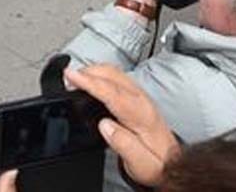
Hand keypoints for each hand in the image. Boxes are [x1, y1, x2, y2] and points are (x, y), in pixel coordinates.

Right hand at [65, 65, 180, 186]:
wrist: (169, 163)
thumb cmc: (155, 164)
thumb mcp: (141, 164)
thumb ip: (124, 144)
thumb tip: (104, 125)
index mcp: (142, 116)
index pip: (113, 93)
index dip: (90, 83)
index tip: (72, 76)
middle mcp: (142, 101)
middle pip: (113, 75)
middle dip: (87, 72)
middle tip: (67, 79)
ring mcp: (140, 95)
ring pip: (114, 72)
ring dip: (92, 71)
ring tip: (73, 79)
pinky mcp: (136, 95)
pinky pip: (115, 76)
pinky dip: (98, 74)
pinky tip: (89, 80)